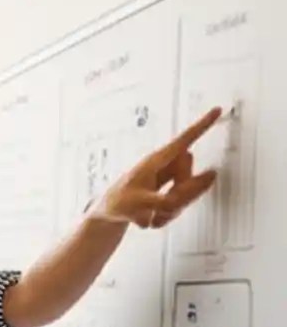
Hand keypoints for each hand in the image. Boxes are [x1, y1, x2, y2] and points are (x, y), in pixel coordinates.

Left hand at [91, 106, 221, 228]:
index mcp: (156, 160)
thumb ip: (164, 202)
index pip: (184, 140)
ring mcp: (169, 178)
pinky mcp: (171, 190)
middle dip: (180, 194)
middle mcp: (165, 166)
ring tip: (150, 214)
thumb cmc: (118, 202)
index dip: (202, 126)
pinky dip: (167, 216)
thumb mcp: (139, 203)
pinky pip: (180, 204)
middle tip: (158, 208)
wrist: (109, 213)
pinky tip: (150, 218)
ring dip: (171, 209)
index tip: (217, 109)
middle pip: (190, 175)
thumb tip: (180, 200)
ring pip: (187, 193)